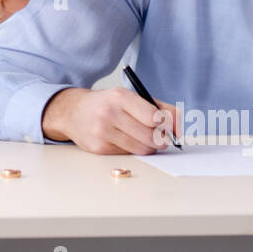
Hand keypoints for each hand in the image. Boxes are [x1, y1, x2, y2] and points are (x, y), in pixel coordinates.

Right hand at [41, 87, 180, 154]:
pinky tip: (125, 140)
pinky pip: (128, 154)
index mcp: (120, 96)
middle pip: (149, 136)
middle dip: (160, 140)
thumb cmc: (108, 104)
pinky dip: (132, 150)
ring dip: (148, 147)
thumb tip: (179, 128)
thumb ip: (159, 108)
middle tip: (160, 138)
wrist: (74, 112)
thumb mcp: (131, 97)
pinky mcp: (99, 148)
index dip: (165, 125)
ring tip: (144, 139)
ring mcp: (102, 132)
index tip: (167, 127)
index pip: (153, 116)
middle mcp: (109, 114)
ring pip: (140, 149)